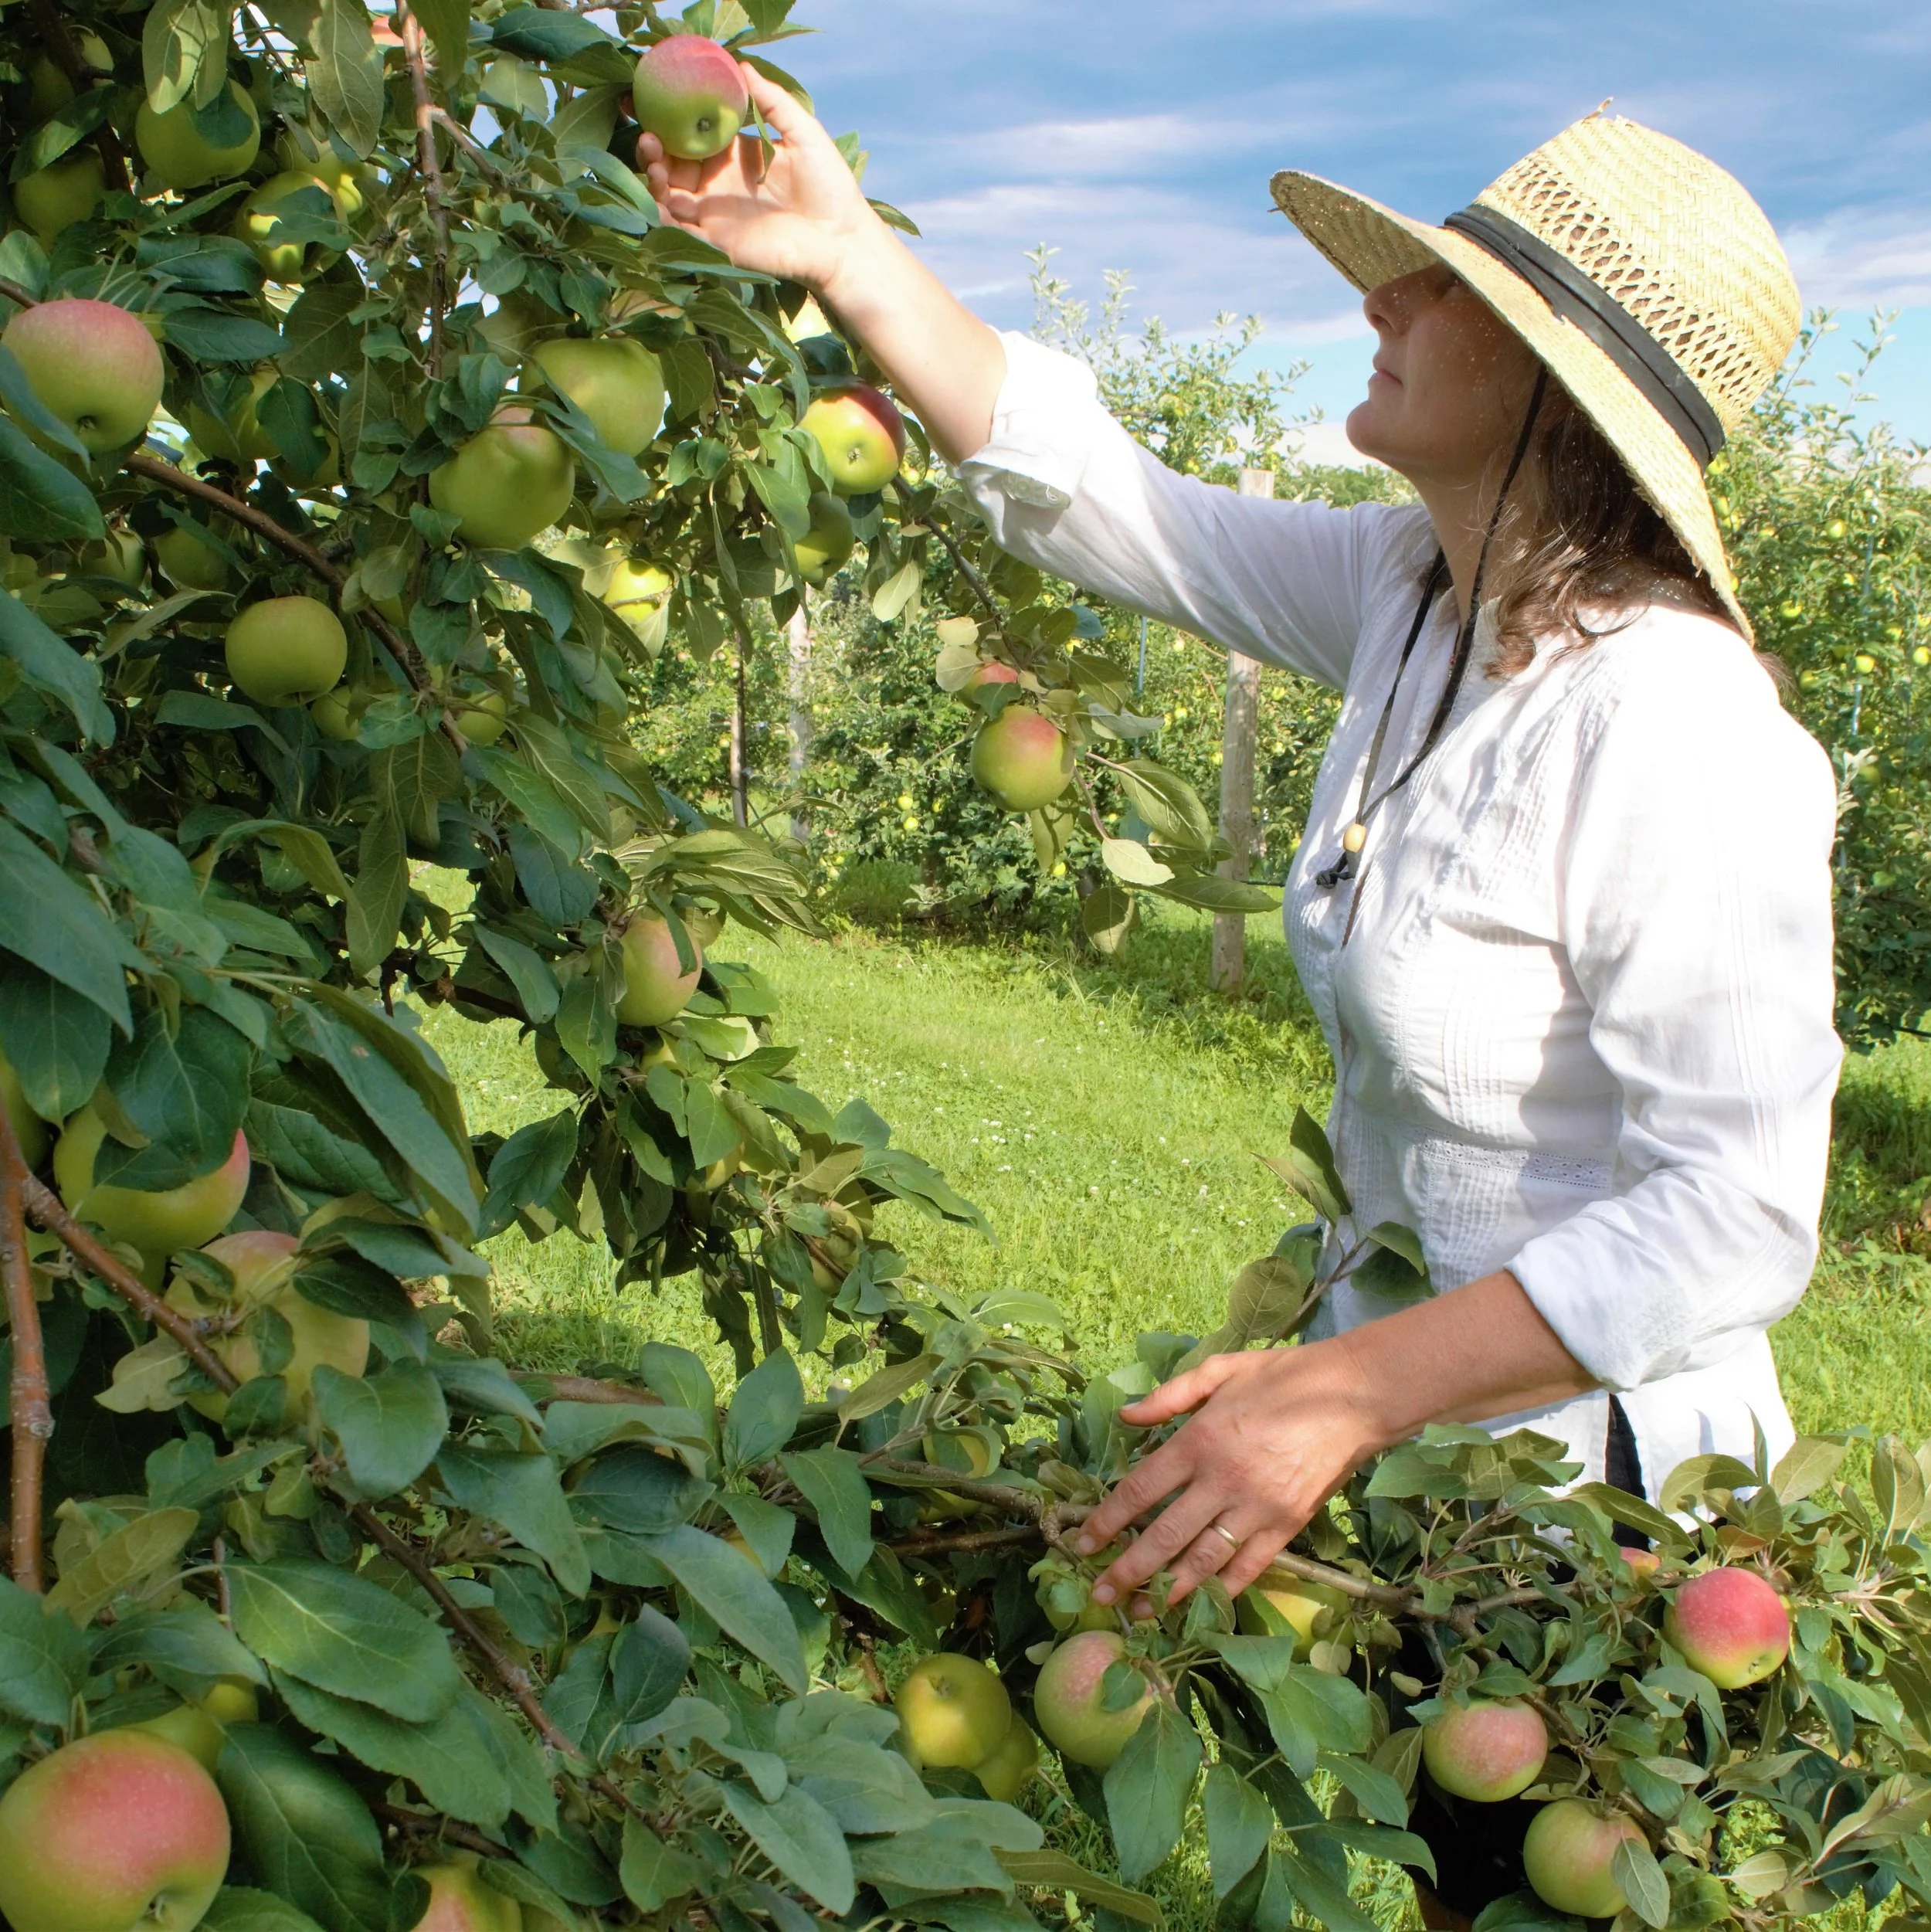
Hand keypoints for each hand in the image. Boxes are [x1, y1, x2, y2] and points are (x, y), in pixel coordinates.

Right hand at [636, 66, 880, 294]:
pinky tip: (664, 197)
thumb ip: (772, 100)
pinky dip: (663, 215)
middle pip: (672, 166)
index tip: (653, 104)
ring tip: (654, 161)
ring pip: (668, 196)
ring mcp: (716, 215)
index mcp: (734, 157)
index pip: (692, 136)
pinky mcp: (718, 242)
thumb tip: (743, 66)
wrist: (842, 238)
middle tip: (648, 136)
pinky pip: (680, 230)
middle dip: (653, 150)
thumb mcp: (803, 131)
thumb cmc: (830, 187)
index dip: (670, 122)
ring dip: (653, 179)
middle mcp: (719, 186)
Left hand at [1073, 1270, 1594, 1610]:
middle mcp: (1222, 1479)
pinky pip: (1248, 1566)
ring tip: (1140, 1612)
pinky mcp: (1289, 1526)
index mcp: (1199, 1440)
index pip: (1140, 1490)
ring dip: (1167, 1590)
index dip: (1107, 1521)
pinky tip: (1197, 1607)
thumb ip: (1170, 1395)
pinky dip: (1221, 1590)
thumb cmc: (1283, 1377)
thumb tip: (1125, 1415)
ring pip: (1202, 1560)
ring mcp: (1257, 1507)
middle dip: (1127, 1570)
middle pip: (1163, 1535)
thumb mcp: (1221, 1370)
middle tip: (1100, 1594)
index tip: (1083, 1543)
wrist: (1355, 1395)